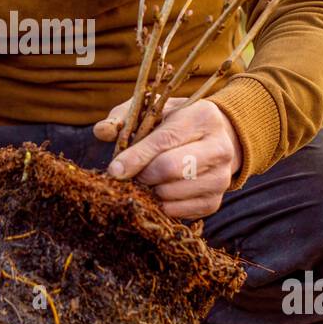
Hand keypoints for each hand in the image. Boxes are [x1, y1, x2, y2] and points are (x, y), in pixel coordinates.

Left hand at [93, 97, 242, 219]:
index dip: (136, 157)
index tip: (115, 169)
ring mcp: (221, 178)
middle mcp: (220, 148)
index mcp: (203, 118)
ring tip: (147, 180)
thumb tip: (101, 132)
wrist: (214, 141)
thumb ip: (124, 118)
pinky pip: (178, 212)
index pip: (164, 140)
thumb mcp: (152, 111)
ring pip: (172, 193)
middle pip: (171, 169)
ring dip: (150, 191)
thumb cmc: (174, 124)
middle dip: (143, 174)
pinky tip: (159, 191)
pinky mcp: (214, 202)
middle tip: (133, 174)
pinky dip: (160, 205)